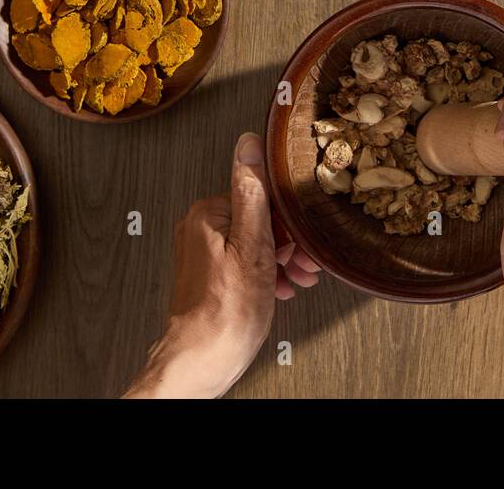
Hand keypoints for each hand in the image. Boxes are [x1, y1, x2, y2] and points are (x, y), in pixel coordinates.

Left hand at [124, 132, 320, 398]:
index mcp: (208, 214)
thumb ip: (252, 193)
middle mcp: (199, 228)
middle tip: (304, 264)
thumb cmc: (227, 312)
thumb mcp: (253, 246)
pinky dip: (264, 272)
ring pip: (253, 242)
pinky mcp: (207, 272)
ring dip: (279, 259)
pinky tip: (278, 288)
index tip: (302, 240)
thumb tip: (248, 145)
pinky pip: (243, 261)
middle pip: (258, 220)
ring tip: (295, 279)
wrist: (202, 358)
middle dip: (287, 242)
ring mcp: (202, 252)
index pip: (260, 197)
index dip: (289, 220)